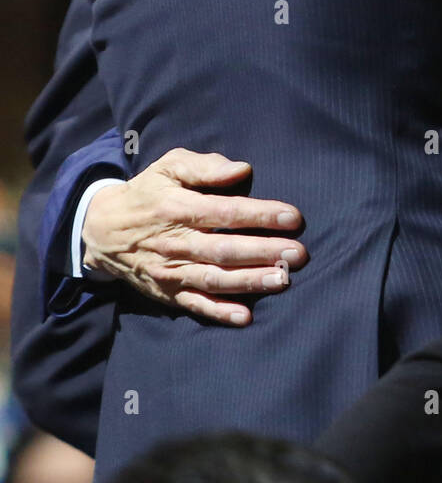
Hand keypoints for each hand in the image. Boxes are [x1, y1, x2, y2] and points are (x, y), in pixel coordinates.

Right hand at [81, 149, 306, 324]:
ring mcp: (171, 271)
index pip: (225, 211)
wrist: (102, 230)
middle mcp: (175, 242)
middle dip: (264, 252)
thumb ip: (205, 166)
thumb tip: (242, 170)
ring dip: (250, 281)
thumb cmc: (148, 192)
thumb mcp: (169, 166)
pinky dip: (220, 313)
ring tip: (283, 280)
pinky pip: (196, 305)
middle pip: (225, 249)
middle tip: (299, 254)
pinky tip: (245, 316)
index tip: (293, 217)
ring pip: (215, 279)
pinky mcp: (167, 293)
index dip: (260, 215)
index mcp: (178, 207)